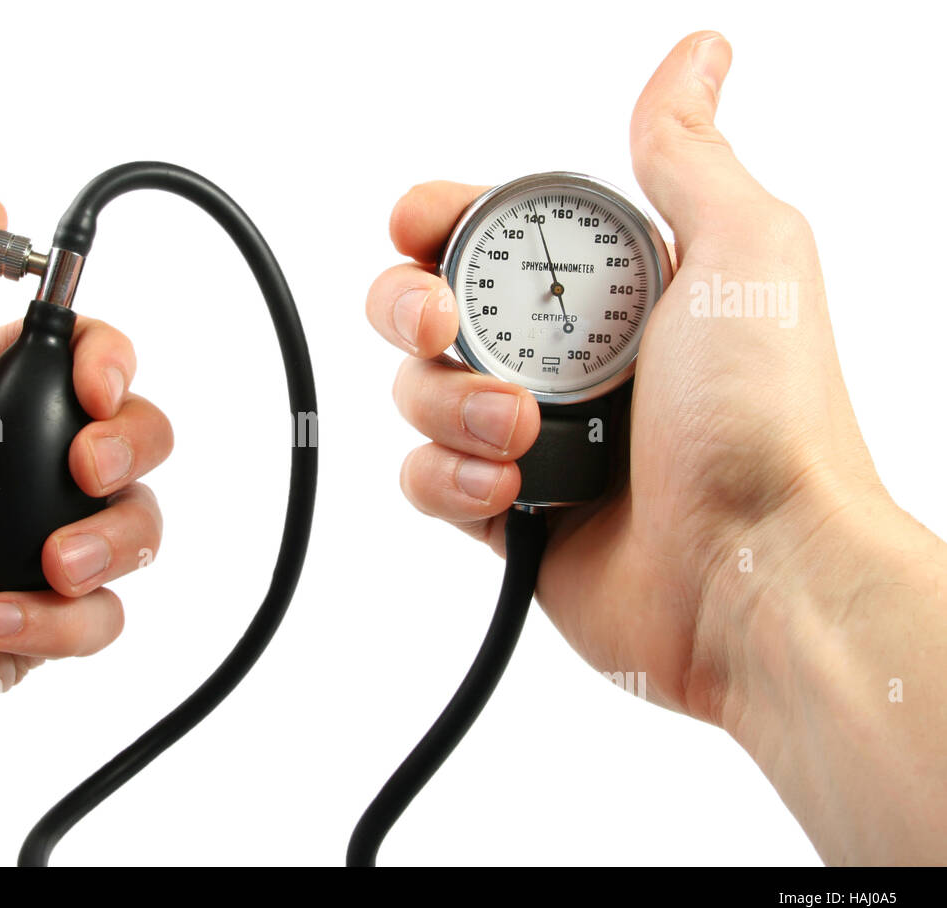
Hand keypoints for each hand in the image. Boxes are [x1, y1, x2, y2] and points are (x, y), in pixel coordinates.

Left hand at [0, 199, 171, 861]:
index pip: (72, 355)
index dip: (109, 361)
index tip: (96, 386)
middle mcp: (0, 473)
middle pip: (129, 434)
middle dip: (130, 446)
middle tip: (85, 473)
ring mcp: (21, 549)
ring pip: (135, 524)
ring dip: (110, 542)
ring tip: (50, 567)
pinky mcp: (37, 624)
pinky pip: (104, 614)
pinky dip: (62, 621)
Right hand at [367, 32, 946, 862]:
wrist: (759, 575)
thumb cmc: (767, 421)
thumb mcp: (743, 251)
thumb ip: (685, 154)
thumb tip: (697, 59)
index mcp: (610, 289)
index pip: (487, 232)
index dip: (438, 222)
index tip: (425, 229)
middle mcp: (564, 358)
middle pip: (425, 306)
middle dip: (412, 309)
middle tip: (444, 328)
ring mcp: (531, 438)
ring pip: (415, 394)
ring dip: (448, 405)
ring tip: (520, 432)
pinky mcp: (506, 513)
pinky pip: (425, 478)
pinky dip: (450, 479)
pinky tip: (508, 492)